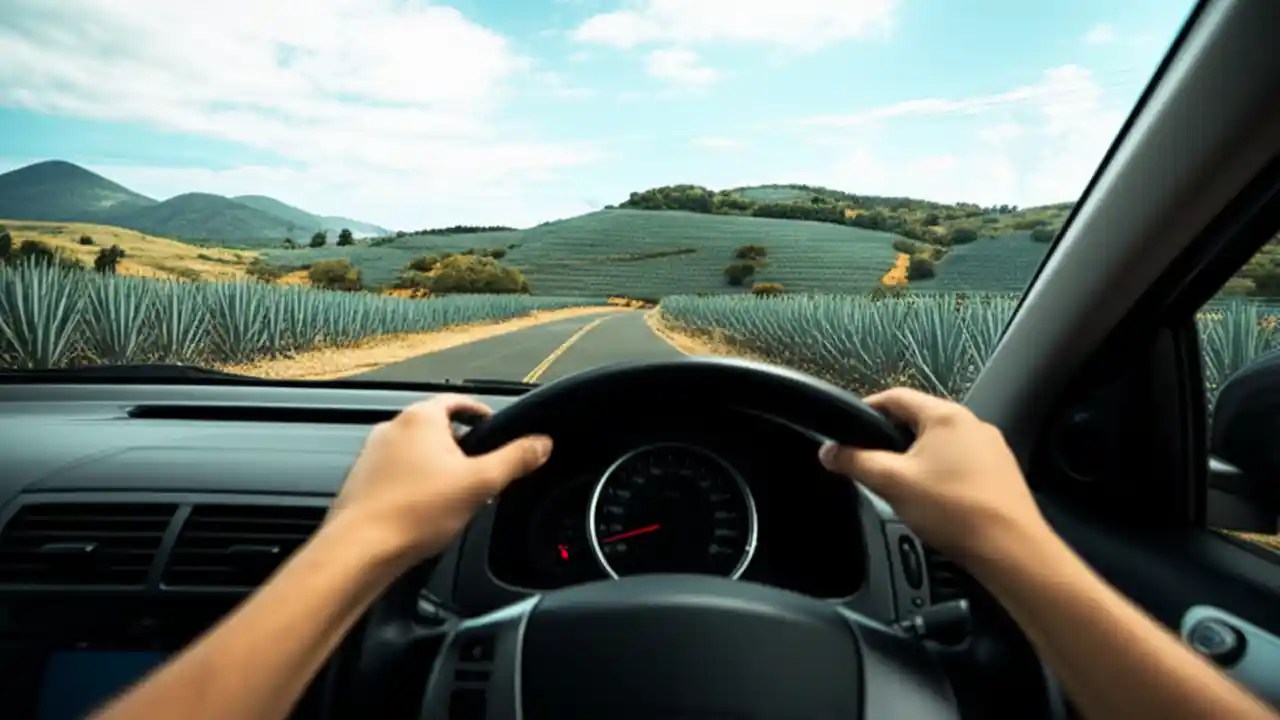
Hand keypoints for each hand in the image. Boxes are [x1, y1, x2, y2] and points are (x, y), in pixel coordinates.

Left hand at [325, 394, 551, 567]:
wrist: (361, 548)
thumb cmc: (414, 512)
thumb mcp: (481, 484)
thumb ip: (516, 459)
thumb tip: (542, 443)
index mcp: (421, 418)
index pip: (457, 401)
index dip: (480, 413)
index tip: (492, 425)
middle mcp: (392, 428)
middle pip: (436, 427)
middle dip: (460, 446)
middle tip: (480, 468)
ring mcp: (372, 454)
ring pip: (415, 452)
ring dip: (436, 467)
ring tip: (454, 494)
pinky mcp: (362, 480)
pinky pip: (397, 474)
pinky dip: (415, 484)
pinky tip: (426, 510)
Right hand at [818, 387, 1048, 568]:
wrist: (1010, 550)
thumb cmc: (952, 509)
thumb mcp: (892, 483)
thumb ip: (855, 462)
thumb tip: (828, 450)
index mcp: (945, 416)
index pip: (896, 397)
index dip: (867, 409)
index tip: (848, 427)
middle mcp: (972, 423)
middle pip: (919, 420)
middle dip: (892, 438)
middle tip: (869, 460)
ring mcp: (992, 447)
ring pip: (941, 443)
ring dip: (917, 457)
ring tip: (900, 482)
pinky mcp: (1002, 472)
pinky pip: (961, 462)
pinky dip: (941, 472)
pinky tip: (934, 497)